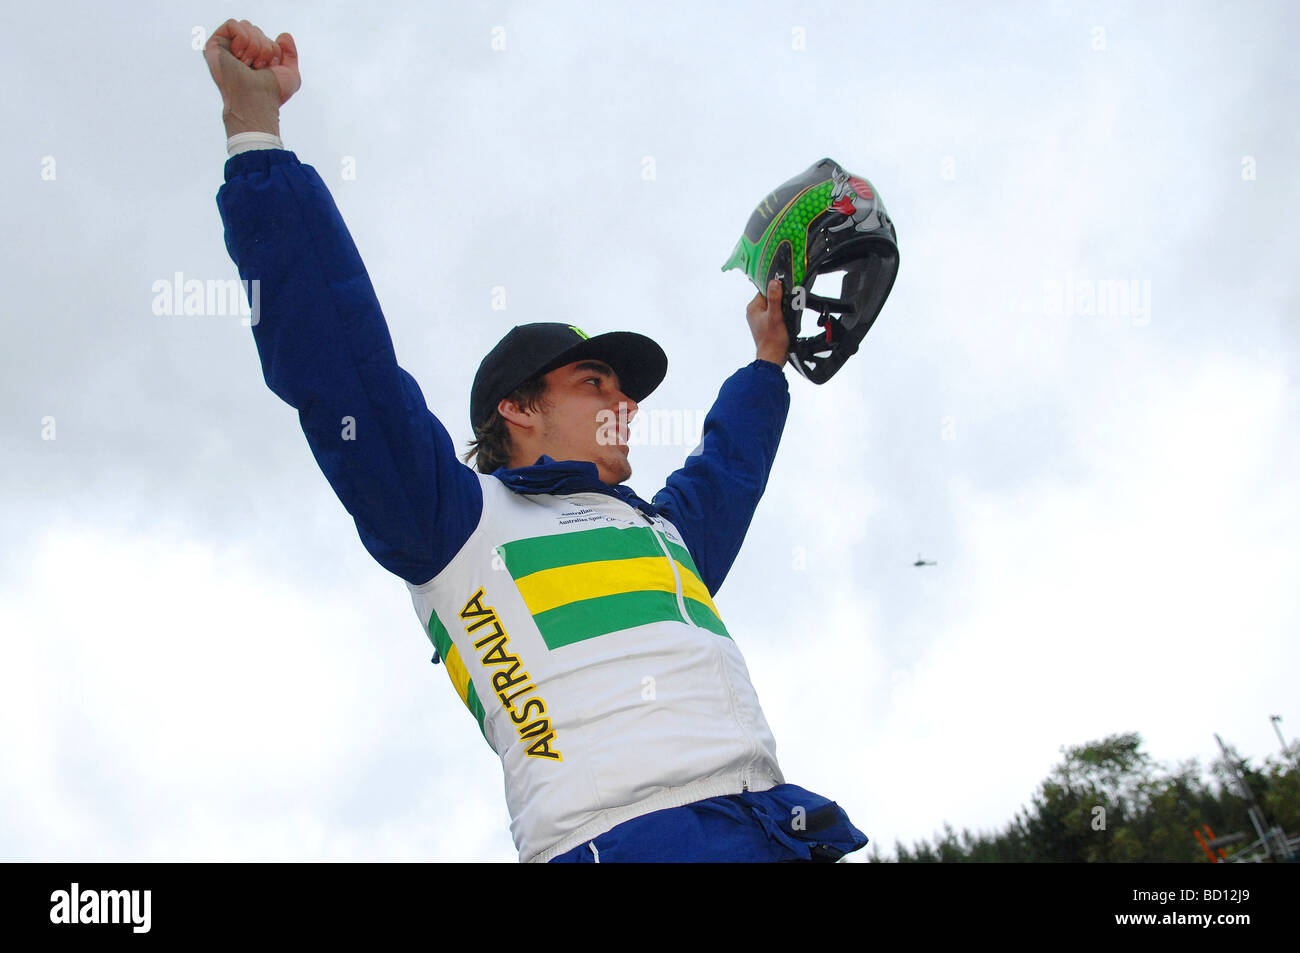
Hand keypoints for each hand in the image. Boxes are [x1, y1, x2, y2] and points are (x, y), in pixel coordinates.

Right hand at [203, 19, 300, 135]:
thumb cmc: (272, 93)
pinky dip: (242, 39)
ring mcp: (225, 49)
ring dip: (255, 46)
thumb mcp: (290, 75)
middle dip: (265, 47)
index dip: (274, 50)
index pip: (266, 38)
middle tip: (259, 68)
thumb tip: (283, 36)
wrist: (257, 100)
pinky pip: (233, 24)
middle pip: (256, 30)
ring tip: (249, 65)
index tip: (270, 68)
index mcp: (252, 58)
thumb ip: (291, 54)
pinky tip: (239, 57)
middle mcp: (237, 53)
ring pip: (246, 26)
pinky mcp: (214, 45)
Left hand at [747, 278, 789, 365]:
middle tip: (784, 312)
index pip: (765, 290)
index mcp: (753, 308)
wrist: (773, 356)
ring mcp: (759, 319)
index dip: (776, 293)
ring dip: (781, 310)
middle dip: (780, 303)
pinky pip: (774, 315)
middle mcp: (754, 312)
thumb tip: (774, 282)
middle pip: (770, 298)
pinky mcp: (765, 325)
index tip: (783, 298)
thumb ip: (774, 298)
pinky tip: (783, 323)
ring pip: (773, 306)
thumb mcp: (775, 316)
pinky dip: (780, 317)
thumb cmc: (773, 340)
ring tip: (783, 319)